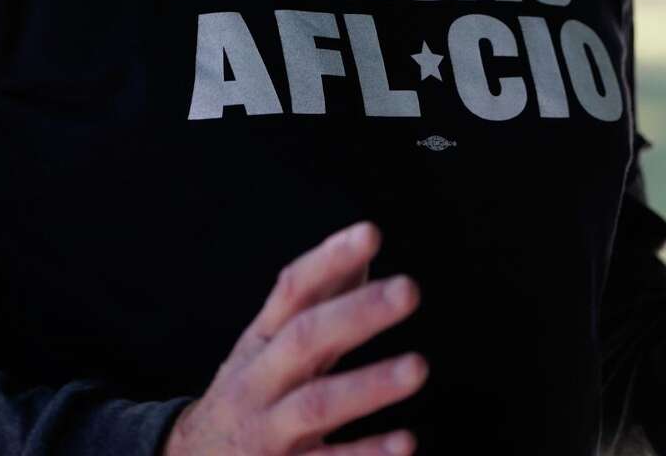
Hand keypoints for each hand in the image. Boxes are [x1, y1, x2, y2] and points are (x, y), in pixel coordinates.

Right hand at [165, 218, 425, 455]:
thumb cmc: (247, 394)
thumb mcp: (267, 347)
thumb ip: (315, 304)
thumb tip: (362, 255)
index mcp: (261, 341)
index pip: (292, 290)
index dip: (329, 259)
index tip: (370, 233)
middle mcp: (260, 380)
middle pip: (305, 339)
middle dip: (357, 313)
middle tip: (409, 288)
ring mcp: (269, 430)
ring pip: (317, 404)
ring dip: (369, 385)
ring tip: (417, 366)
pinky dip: (365, 455)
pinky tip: (405, 443)